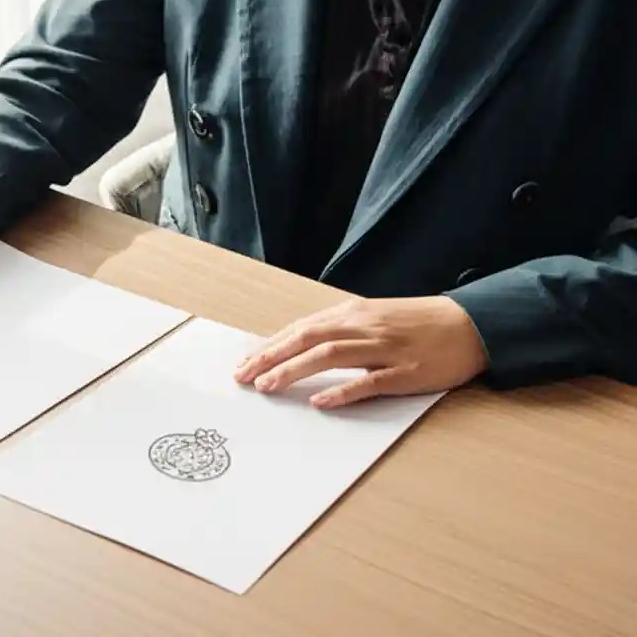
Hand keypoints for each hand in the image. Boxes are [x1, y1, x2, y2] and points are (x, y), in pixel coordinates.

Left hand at [233, 296, 488, 408]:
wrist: (470, 324)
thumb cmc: (417, 324)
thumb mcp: (373, 317)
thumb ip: (338, 330)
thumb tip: (298, 344)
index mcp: (353, 314)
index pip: (301, 328)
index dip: (270, 346)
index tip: (245, 363)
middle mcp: (364, 327)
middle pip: (307, 339)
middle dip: (271, 358)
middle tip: (244, 377)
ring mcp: (385, 349)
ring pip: (330, 356)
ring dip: (294, 371)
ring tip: (268, 386)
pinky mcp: (405, 371)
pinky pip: (369, 381)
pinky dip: (342, 391)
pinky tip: (320, 402)